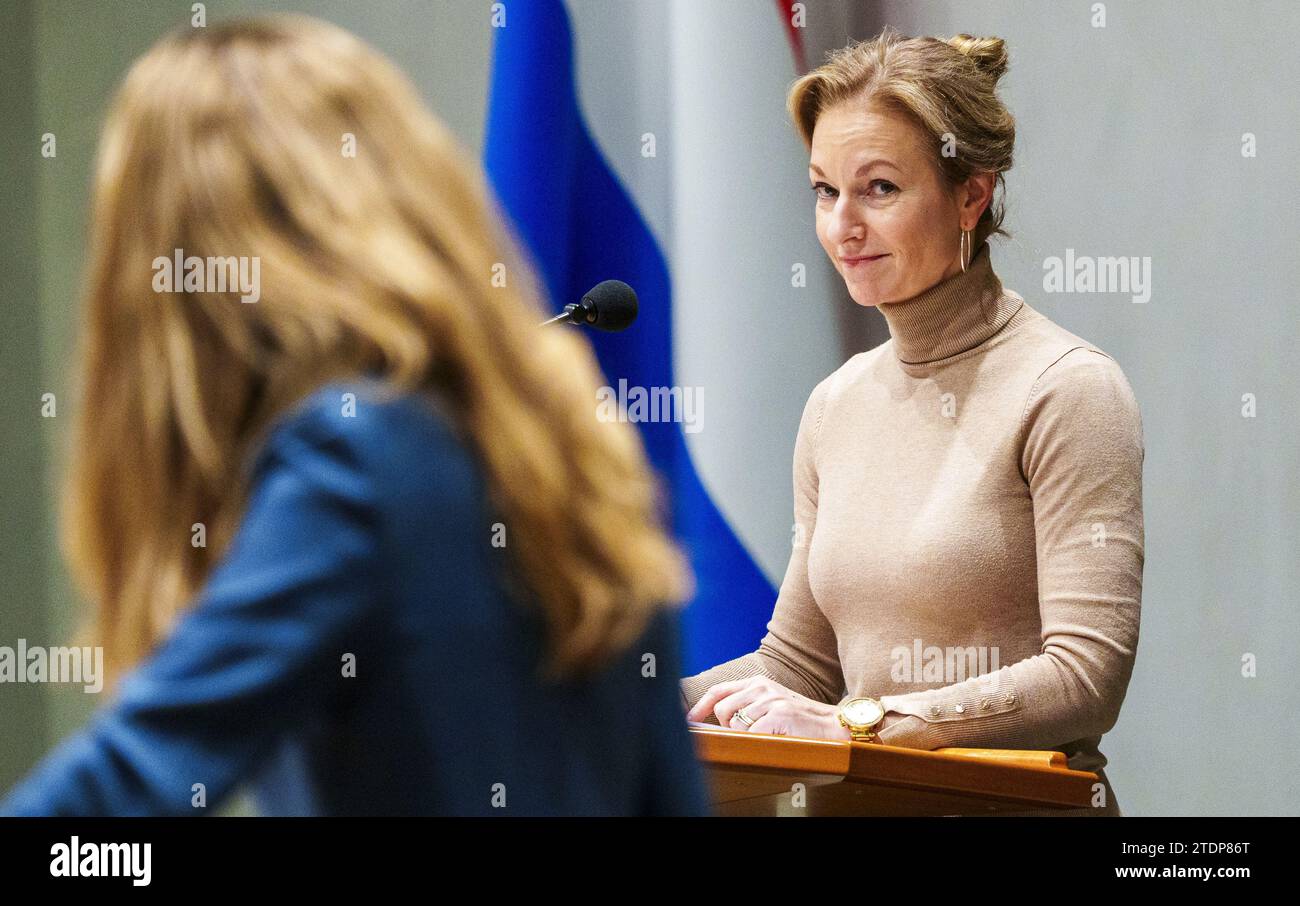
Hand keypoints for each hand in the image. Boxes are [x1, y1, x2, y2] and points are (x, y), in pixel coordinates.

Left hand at [686, 676, 850, 740]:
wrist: (830, 725)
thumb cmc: (798, 719)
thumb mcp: (770, 704)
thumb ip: (747, 706)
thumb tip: (717, 721)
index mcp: (756, 683)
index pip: (719, 690)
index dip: (700, 706)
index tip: (689, 720)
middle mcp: (761, 687)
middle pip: (722, 709)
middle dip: (727, 727)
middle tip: (745, 734)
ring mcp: (770, 700)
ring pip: (735, 723)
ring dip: (743, 736)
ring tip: (763, 736)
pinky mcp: (779, 715)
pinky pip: (751, 733)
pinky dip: (755, 742)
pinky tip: (770, 740)